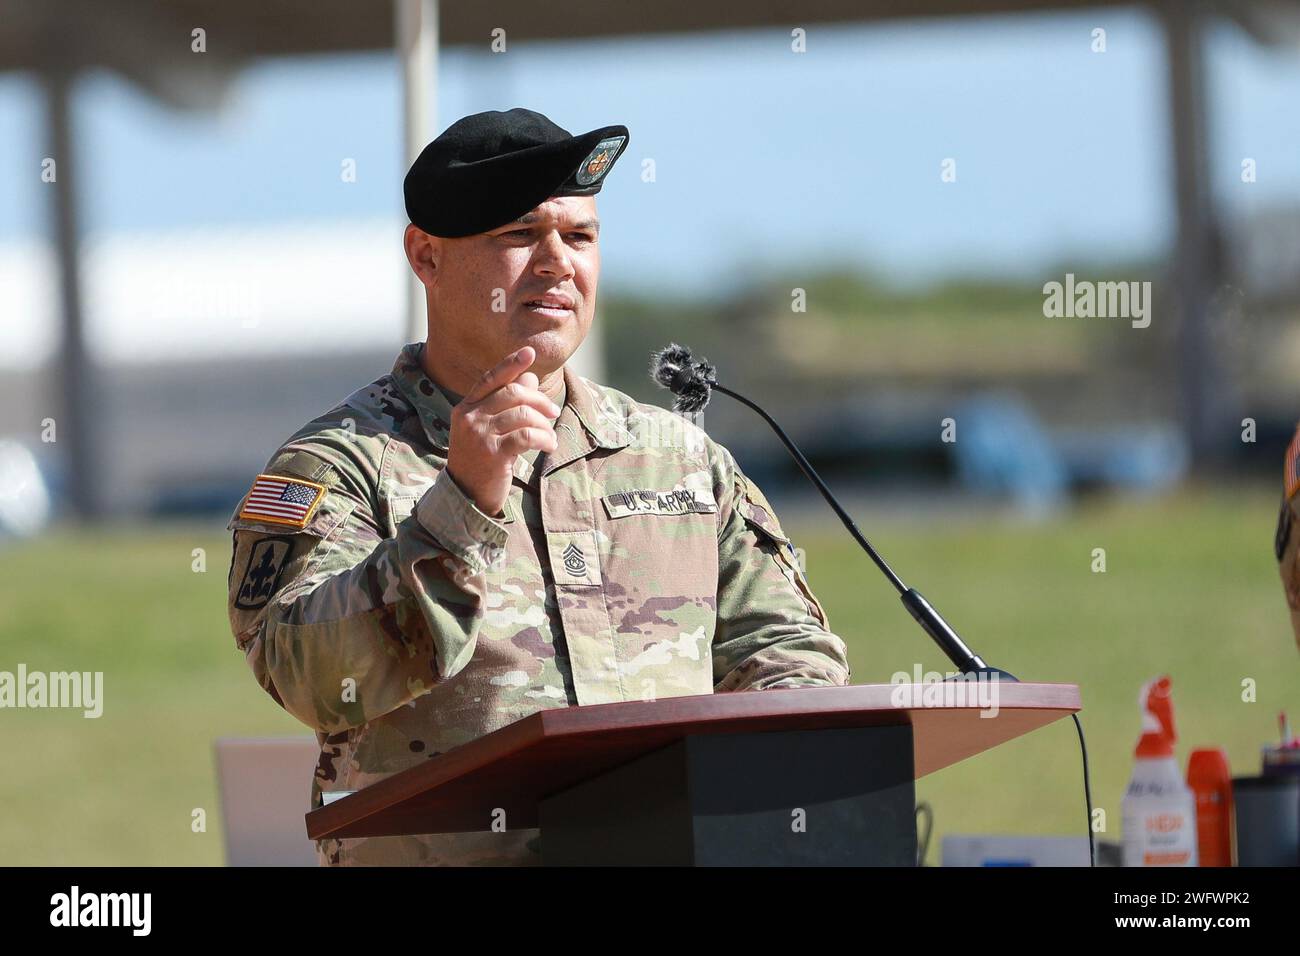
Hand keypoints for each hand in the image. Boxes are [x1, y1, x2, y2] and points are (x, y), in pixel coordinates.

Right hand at [444, 346, 560, 516]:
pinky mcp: (493, 454)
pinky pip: (527, 436)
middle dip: (540, 400)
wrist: (467, 495)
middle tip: (553, 411)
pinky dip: (544, 438)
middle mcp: (469, 417)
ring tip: (550, 436)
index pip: (491, 379)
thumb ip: (507, 403)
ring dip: (545, 424)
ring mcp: (479, 435)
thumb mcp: (490, 429)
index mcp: (466, 408)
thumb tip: (529, 377)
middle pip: (513, 394)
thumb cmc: (481, 459)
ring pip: (524, 414)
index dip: (511, 364)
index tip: (529, 353)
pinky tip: (549, 446)